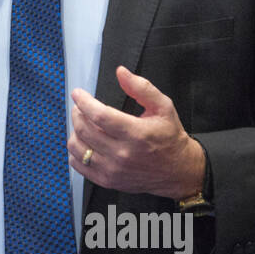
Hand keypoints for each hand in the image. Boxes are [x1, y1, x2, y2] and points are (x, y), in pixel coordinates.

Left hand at [67, 65, 205, 200]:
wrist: (179, 171)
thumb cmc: (170, 137)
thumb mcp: (163, 107)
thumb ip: (141, 88)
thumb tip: (121, 72)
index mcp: (136, 134)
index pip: (100, 116)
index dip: (84, 102)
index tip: (78, 93)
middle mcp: (122, 154)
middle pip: (85, 130)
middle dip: (77, 113)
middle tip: (80, 107)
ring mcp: (113, 170)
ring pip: (77, 147)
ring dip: (75, 131)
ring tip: (83, 123)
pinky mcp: (107, 181)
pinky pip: (78, 164)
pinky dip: (75, 151)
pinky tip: (84, 142)